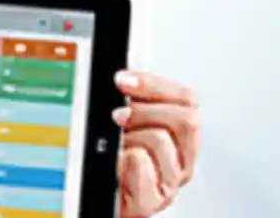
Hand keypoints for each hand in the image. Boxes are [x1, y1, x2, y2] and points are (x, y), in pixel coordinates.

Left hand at [112, 70, 200, 216]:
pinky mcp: (150, 201)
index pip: (187, 100)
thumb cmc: (108, 163)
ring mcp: (169, 182)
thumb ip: (132, 101)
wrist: (92, 200)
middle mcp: (181, 161)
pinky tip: (112, 166)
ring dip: (128, 138)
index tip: (123, 80)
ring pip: (160, 139)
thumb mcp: (124, 125)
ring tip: (114, 148)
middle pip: (187, 118)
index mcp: (180, 138)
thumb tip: (123, 78)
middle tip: (118, 115)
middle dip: (145, 110)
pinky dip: (119, 158)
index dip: (155, 84)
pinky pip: (138, 162)